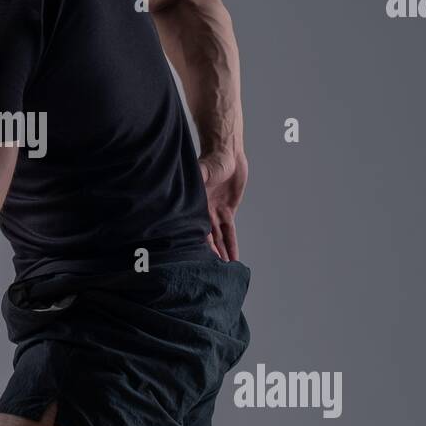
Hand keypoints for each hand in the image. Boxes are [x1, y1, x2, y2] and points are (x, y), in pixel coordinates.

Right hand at [199, 144, 246, 260]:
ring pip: (218, 238)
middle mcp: (203, 212)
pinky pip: (229, 232)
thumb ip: (197, 177)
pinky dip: (231, 245)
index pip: (194, 228)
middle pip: (206, 238)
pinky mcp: (228, 212)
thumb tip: (192, 181)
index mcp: (195, 205)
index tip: (194, 259)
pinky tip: (233, 258)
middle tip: (210, 272)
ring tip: (223, 271)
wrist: (227, 153)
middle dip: (208, 254)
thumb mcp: (202, 170)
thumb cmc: (212, 160)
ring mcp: (216, 213)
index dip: (195, 244)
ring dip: (221, 253)